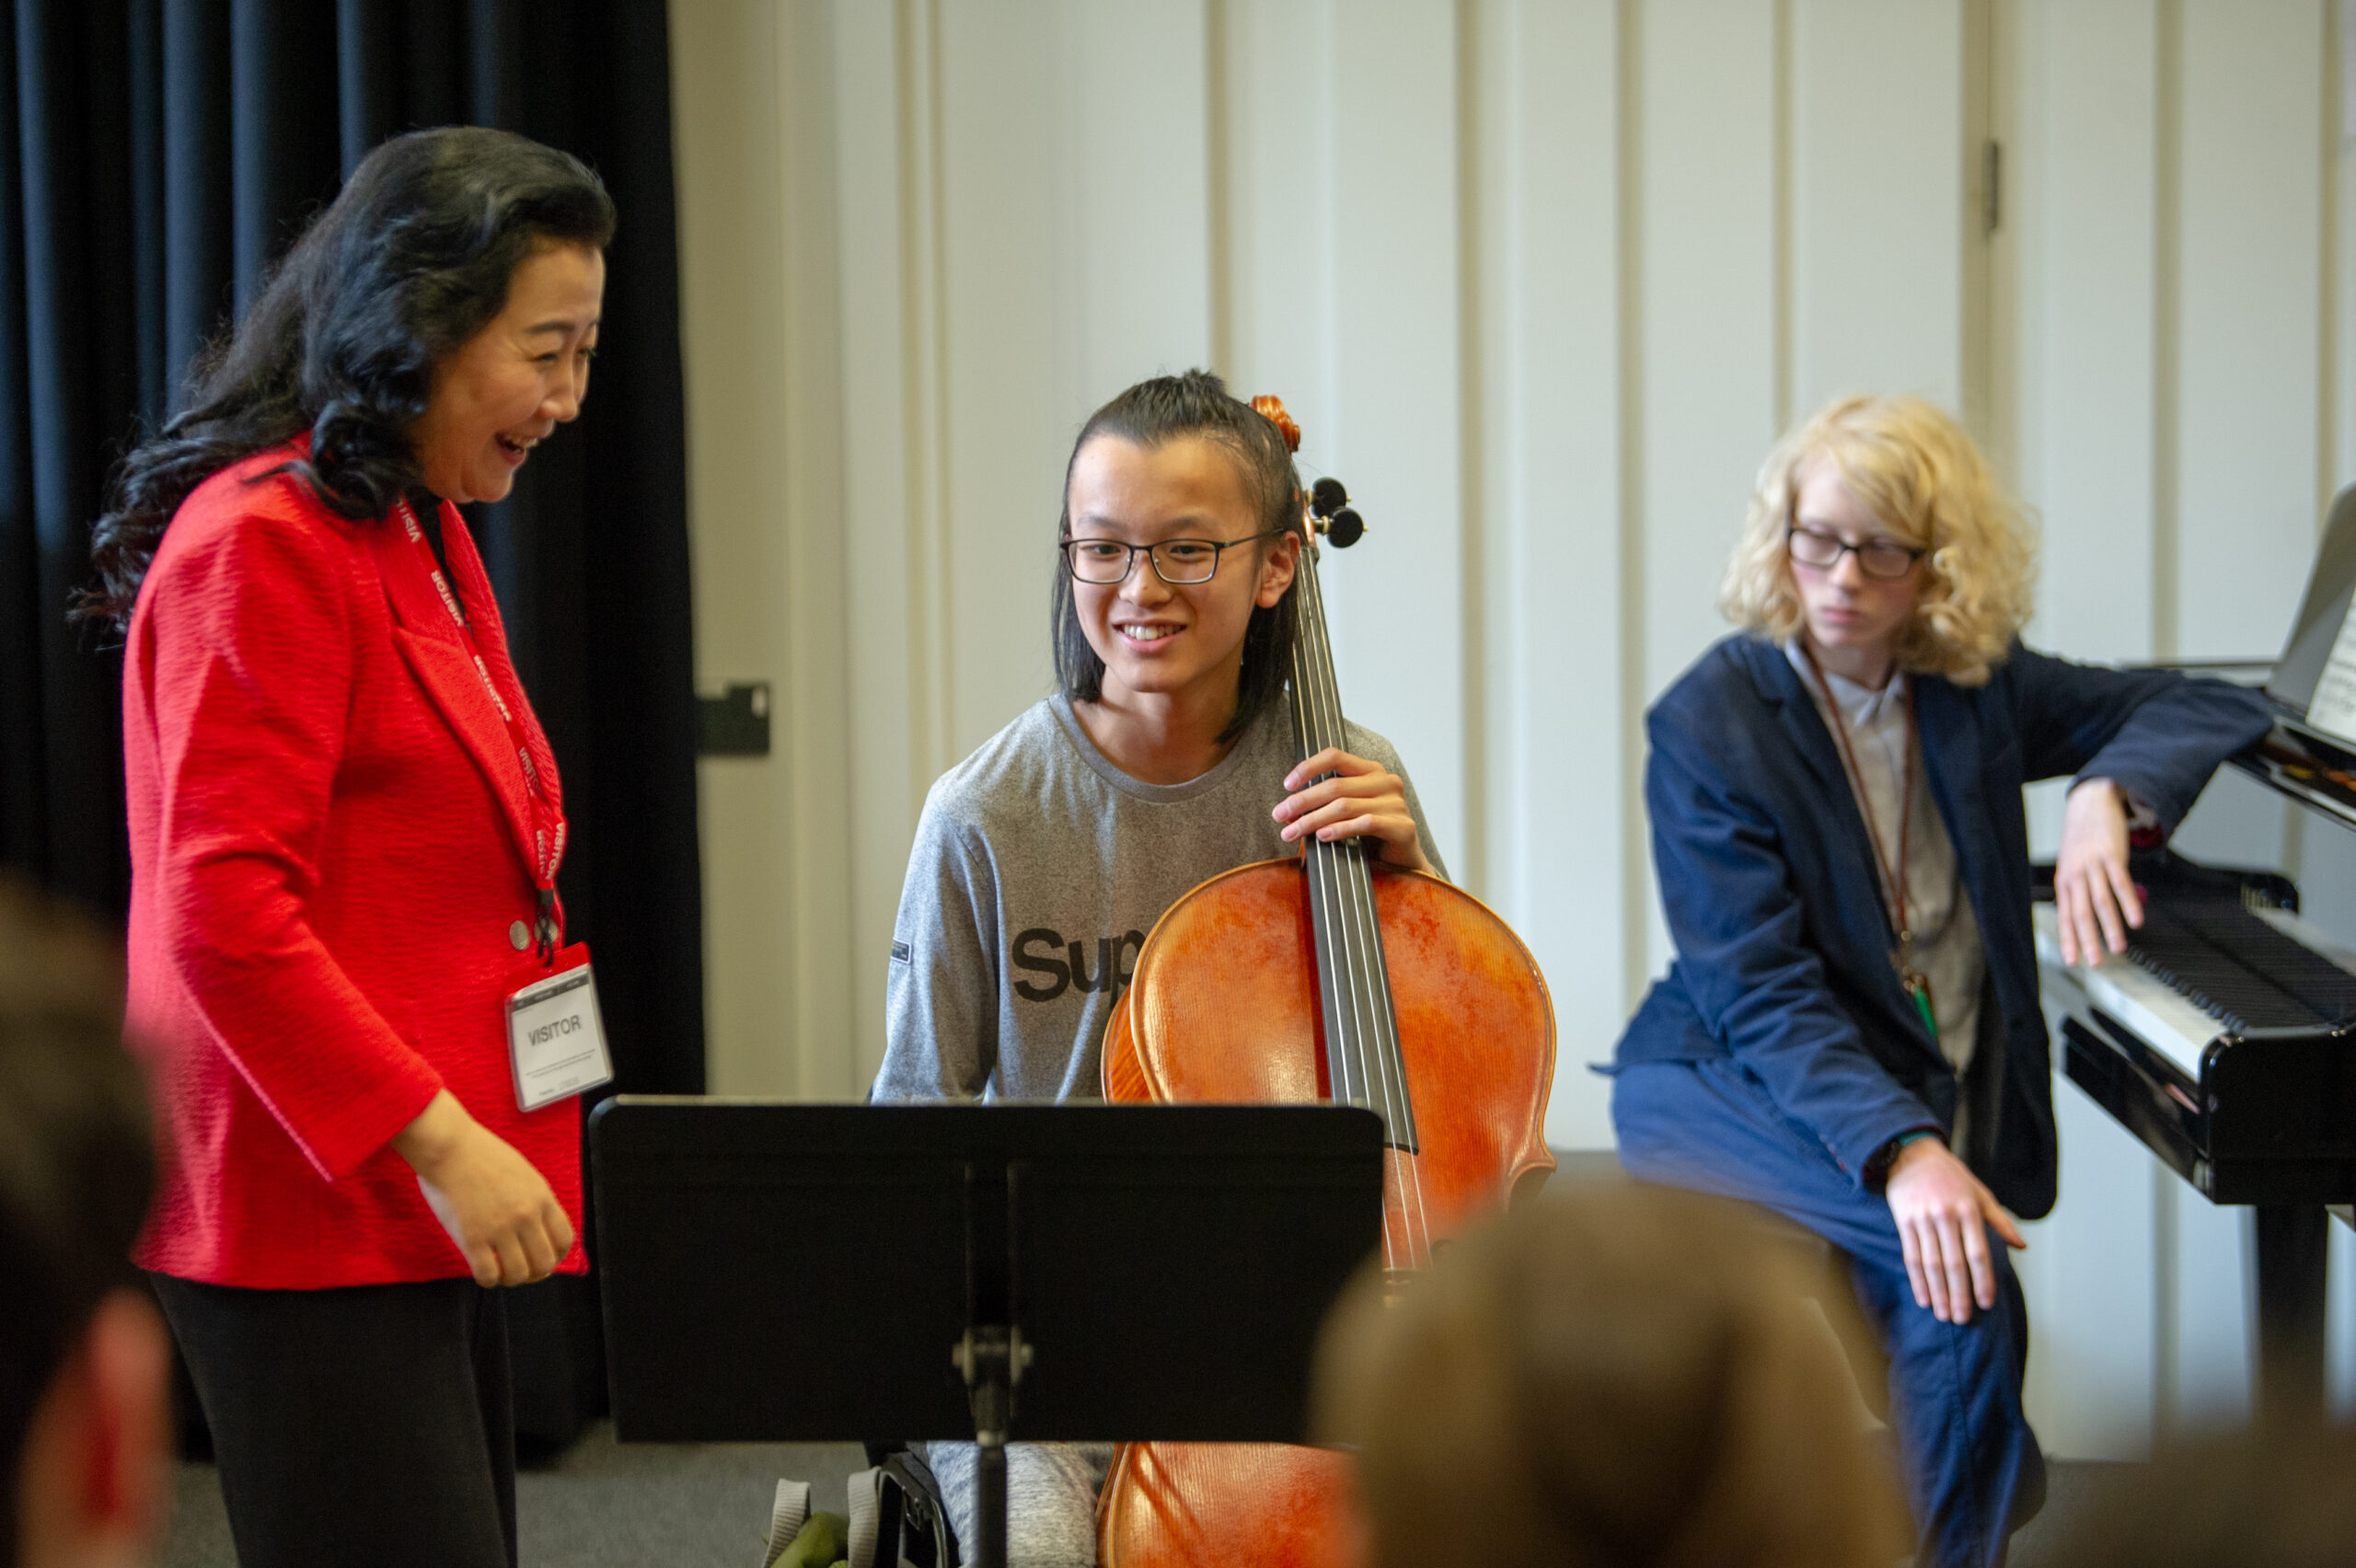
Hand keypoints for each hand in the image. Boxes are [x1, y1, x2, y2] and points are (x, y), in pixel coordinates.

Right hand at [391, 1091, 575, 1285]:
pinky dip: (489, 1280)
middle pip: (544, 1262)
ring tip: (501, 1271)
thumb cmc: (482, 1154)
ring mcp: (500, 1229)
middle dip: (536, 1273)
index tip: (547, 1260)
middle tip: (522, 1270)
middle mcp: (526, 1216)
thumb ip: (533, 1199)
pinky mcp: (472, 1239)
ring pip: (518, 1274)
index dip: (557, 1256)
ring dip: (511, 1278)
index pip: (564, 1239)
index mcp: (541, 1198)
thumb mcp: (523, 1173)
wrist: (450, 1148)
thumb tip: (538, 1227)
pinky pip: (488, 1275)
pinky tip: (483, 1270)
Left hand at [1275, 747, 1432, 872]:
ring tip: (1292, 832)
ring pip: (1345, 806)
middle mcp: (1385, 782)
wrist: (1403, 863)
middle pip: (1335, 786)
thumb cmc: (1372, 836)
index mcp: (1371, 771)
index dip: (1308, 767)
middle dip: (1302, 801)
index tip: (1287, 785)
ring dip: (1313, 820)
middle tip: (1280, 815)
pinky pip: (1365, 823)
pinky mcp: (1403, 826)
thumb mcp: (1345, 813)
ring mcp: (1396, 803)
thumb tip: (1289, 812)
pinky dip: (1340, 830)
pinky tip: (1322, 837)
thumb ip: (1322, 806)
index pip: (1335, 756)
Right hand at [1884, 1137, 2025, 1323]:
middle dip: (1959, 1294)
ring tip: (1943, 1314)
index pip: (1978, 1253)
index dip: (1982, 1280)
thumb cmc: (1951, 1175)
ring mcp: (1923, 1219)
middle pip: (1954, 1264)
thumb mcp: (1980, 1193)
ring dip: (1938, 1292)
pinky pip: (1911, 1256)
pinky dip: (1917, 1280)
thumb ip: (2000, 1222)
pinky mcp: (1904, 1221)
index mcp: (1969, 1209)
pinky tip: (1924, 1297)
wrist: (1912, 1154)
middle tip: (1962, 1318)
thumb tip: (2022, 1247)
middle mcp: (1946, 1215)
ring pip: (1932, 1263)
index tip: (1986, 1302)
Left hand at [2055, 777, 2140, 966]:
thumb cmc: (2082, 839)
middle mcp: (2075, 875)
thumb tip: (2102, 918)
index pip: (2064, 916)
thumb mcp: (2075, 865)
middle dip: (2087, 941)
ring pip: (2100, 902)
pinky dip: (2128, 904)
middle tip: (2094, 963)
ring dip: (2109, 927)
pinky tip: (2135, 920)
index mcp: (2064, 881)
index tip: (2072, 961)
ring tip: (2118, 948)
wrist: (2091, 802)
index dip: (2068, 939)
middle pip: (2080, 913)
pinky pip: (2120, 883)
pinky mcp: (2111, 855)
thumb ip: (2086, 890)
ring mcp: (2092, 865)